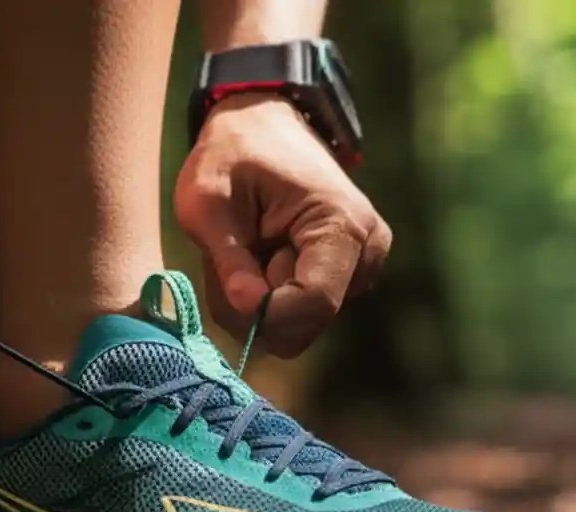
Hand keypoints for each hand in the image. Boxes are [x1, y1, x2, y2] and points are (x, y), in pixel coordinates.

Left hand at [174, 95, 390, 357]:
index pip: (315, 302)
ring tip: (244, 252)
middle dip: (259, 308)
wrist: (261, 124)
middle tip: (227, 266)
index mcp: (341, 224)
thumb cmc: (232, 154)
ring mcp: (364, 264)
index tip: (230, 292)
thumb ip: (229, 258)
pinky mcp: (351, 273)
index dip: (267, 313)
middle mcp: (367, 250)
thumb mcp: (208, 201)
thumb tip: (249, 308)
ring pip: (303, 323)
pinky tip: (262, 257)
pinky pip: (305, 312)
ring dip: (261, 301)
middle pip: (310, 321)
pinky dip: (273, 296)